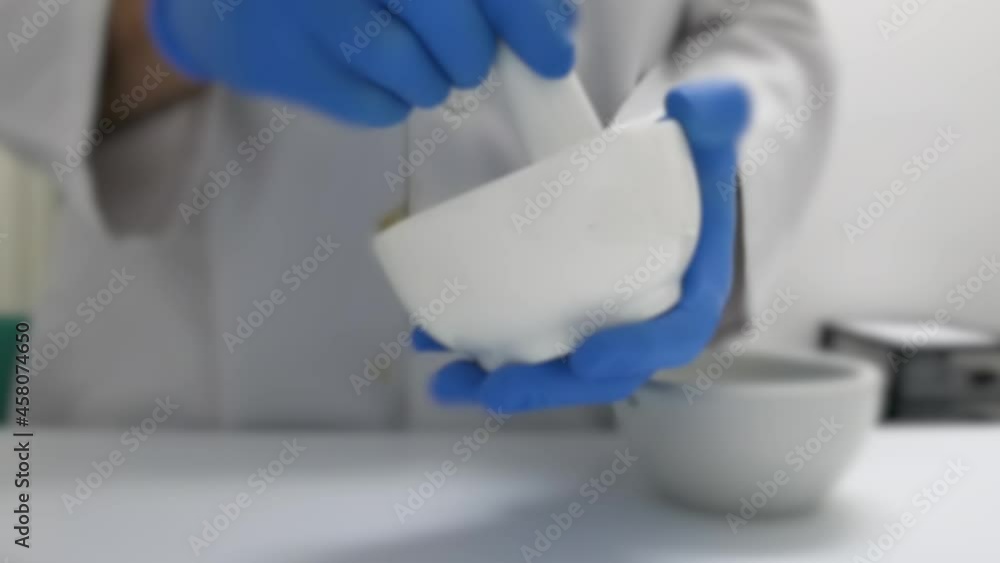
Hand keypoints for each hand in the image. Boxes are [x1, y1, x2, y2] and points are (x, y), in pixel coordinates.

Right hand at [147, 0, 575, 126]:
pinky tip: (357, 66)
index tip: (553, 51)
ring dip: (430, 78)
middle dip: (474, 53)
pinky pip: (380, 108)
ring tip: (396, 50)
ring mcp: (304, 6)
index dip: (526, 13)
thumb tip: (554, 30)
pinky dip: (388, 98)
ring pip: (421, 78)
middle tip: (467, 58)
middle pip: (453, 22)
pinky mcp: (283, 62)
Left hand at [414, 81, 750, 412]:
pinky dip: (483, 351)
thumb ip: (717, 113)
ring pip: (560, 371)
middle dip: (549, 388)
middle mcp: (651, 318)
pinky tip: (434, 339)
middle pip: (606, 372)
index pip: (675, 332)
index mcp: (694, 285)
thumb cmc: (688, 161)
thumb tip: (693, 104)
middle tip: (494, 387)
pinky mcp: (572, 317)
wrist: (664, 173)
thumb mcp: (710, 133)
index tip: (589, 360)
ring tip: (446, 380)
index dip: (636, 353)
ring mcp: (607, 324)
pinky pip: (532, 348)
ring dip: (502, 383)